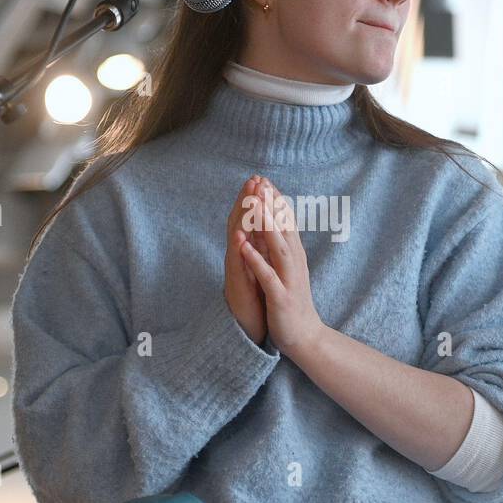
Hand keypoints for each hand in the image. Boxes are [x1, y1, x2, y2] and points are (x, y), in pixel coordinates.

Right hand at [225, 175, 267, 345]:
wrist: (252, 325)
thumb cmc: (257, 295)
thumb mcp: (262, 264)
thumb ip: (261, 245)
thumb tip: (267, 224)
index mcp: (249, 249)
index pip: (251, 219)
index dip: (255, 198)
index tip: (262, 178)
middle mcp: (239, 255)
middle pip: (240, 222)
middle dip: (246, 200)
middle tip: (253, 178)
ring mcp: (236, 269)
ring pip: (236, 239)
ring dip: (241, 218)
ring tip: (247, 198)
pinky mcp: (236, 285)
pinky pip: (236, 265)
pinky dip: (238, 250)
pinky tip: (239, 237)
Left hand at [238, 177, 325, 356]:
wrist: (306, 337)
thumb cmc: (294, 301)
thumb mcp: (289, 269)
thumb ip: (284, 247)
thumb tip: (277, 223)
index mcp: (295, 256)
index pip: (287, 222)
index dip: (276, 201)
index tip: (265, 180)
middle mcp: (295, 263)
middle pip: (284, 228)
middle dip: (272, 205)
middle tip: (261, 182)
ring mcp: (289, 279)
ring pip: (278, 247)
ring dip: (266, 225)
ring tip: (255, 205)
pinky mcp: (281, 298)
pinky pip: (268, 276)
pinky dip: (256, 260)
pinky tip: (244, 246)